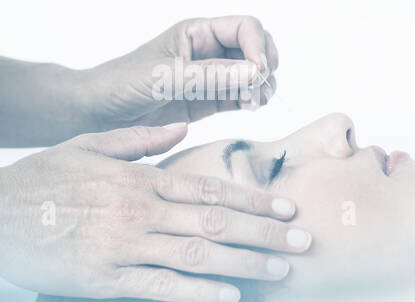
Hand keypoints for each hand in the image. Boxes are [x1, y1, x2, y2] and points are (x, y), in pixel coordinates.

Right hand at [0, 123, 311, 301]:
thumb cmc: (40, 182)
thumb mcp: (86, 147)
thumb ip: (137, 141)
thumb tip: (181, 129)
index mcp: (138, 180)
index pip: (209, 190)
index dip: (254, 200)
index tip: (287, 209)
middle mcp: (138, 211)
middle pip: (215, 222)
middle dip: (265, 232)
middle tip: (302, 242)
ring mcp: (122, 245)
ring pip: (197, 254)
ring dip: (245, 263)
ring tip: (280, 271)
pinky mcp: (105, 279)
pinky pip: (161, 286)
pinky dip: (200, 291)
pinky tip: (231, 295)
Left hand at [77, 15, 279, 130]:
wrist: (101, 112)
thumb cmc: (122, 84)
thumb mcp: (164, 76)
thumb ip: (210, 75)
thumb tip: (253, 73)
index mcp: (197, 32)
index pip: (245, 27)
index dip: (258, 46)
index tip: (258, 72)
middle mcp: (210, 49)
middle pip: (257, 46)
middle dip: (265, 66)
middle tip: (260, 88)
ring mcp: (214, 75)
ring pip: (256, 72)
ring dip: (264, 86)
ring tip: (254, 102)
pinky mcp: (214, 98)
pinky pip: (246, 93)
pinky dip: (255, 99)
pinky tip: (249, 107)